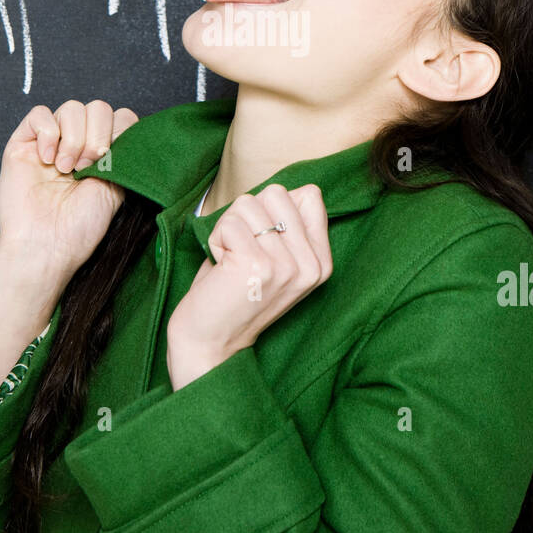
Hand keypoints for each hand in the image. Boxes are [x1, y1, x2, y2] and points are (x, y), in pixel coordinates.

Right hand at [0, 99, 137, 289]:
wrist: (46, 245)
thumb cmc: (80, 226)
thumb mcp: (116, 186)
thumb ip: (123, 152)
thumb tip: (128, 122)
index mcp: (103, 154)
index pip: (120, 117)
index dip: (119, 131)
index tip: (111, 161)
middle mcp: (78, 143)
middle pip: (98, 107)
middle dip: (97, 136)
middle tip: (86, 167)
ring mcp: (50, 142)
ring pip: (72, 107)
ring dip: (73, 138)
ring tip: (66, 169)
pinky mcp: (23, 143)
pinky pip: (39, 113)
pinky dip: (47, 132)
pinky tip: (47, 158)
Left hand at [166, 183, 332, 389]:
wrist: (211, 343)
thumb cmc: (234, 293)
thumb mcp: (277, 260)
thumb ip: (290, 225)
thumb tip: (297, 189)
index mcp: (321, 262)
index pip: (309, 195)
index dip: (273, 210)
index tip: (263, 244)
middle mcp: (311, 264)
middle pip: (277, 193)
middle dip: (248, 216)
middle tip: (242, 253)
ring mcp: (287, 265)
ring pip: (249, 204)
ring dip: (228, 228)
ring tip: (231, 261)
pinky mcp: (257, 265)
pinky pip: (229, 221)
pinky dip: (215, 240)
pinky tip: (221, 267)